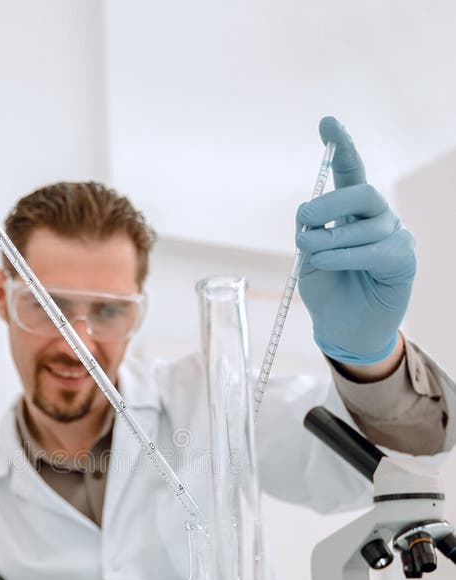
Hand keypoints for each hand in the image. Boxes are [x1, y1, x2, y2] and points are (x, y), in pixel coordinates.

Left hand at [296, 116, 415, 365]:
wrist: (344, 331)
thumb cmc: (328, 292)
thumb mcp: (309, 260)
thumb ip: (310, 234)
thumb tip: (307, 216)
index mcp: (351, 212)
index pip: (349, 172)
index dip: (340, 147)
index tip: (326, 122)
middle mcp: (376, 218)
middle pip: (360, 191)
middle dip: (330, 200)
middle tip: (303, 219)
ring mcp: (394, 236)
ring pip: (363, 224)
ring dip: (329, 237)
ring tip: (309, 252)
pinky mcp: (403, 259)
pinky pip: (376, 249)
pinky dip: (345, 255)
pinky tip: (324, 261)